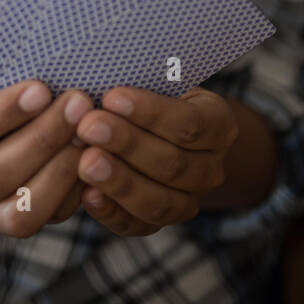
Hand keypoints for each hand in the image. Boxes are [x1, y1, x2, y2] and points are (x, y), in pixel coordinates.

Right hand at [0, 83, 93, 236]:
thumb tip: (41, 56)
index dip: (0, 115)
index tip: (41, 88)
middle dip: (41, 140)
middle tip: (78, 104)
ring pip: (18, 214)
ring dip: (60, 170)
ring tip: (88, 132)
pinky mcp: (15, 222)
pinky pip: (48, 219)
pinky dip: (75, 190)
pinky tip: (94, 155)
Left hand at [72, 86, 238, 235]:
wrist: (162, 130)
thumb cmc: (155, 94)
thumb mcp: (159, 78)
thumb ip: (140, 81)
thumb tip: (101, 81)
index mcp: (218, 125)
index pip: (189, 123)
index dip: (151, 113)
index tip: (111, 97)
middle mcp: (211, 169)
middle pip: (173, 164)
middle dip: (127, 144)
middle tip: (88, 127)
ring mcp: (188, 201)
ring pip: (159, 201)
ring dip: (119, 181)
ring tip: (85, 162)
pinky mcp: (159, 223)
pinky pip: (137, 225)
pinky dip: (111, 212)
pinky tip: (87, 194)